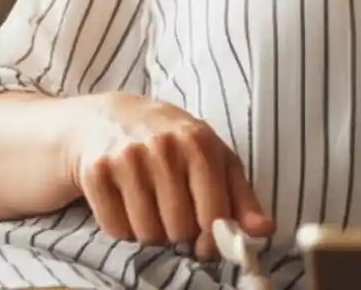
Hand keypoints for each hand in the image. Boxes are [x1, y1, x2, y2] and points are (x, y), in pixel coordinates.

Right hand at [64, 92, 273, 259]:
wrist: (106, 120)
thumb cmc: (171, 144)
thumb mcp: (214, 159)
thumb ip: (242, 197)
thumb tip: (264, 230)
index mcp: (200, 142)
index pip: (214, 214)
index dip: (213, 238)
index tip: (208, 241)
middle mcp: (164, 147)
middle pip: (180, 229)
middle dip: (179, 232)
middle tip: (173, 213)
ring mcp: (127, 158)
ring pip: (147, 233)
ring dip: (150, 232)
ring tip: (150, 206)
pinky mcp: (95, 172)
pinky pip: (115, 229)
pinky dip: (121, 228)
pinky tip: (124, 203)